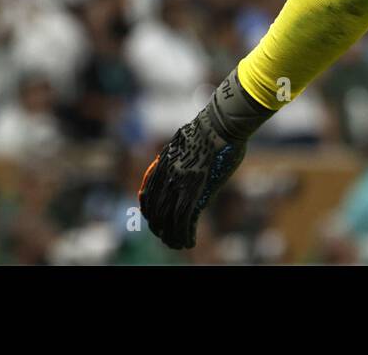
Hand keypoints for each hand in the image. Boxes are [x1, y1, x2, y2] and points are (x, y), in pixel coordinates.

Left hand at [138, 69, 271, 249]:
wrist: (220, 123)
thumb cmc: (210, 128)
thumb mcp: (186, 140)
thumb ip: (179, 154)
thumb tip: (176, 156)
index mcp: (164, 163)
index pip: (147, 194)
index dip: (149, 211)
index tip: (153, 220)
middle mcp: (167, 176)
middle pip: (155, 211)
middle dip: (159, 228)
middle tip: (166, 237)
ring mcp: (180, 184)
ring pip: (168, 220)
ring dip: (172, 237)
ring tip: (178, 244)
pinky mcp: (195, 191)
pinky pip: (184, 221)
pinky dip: (185, 236)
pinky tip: (189, 243)